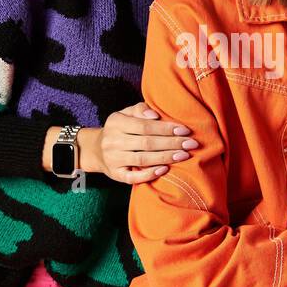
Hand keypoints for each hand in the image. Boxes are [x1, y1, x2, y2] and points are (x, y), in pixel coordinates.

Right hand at [78, 102, 198, 184]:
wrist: (95, 149)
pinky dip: (149, 174)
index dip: (166, 128)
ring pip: (143, 159)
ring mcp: (113, 159)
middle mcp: (112, 141)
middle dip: (171, 143)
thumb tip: (156, 115)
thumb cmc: (118, 129)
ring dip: (166, 157)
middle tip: (191, 144)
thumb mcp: (124, 114)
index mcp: (116, 122)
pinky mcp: (115, 174)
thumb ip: (140, 109)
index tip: (185, 130)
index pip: (145, 126)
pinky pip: (133, 177)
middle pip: (147, 143)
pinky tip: (165, 170)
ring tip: (184, 155)